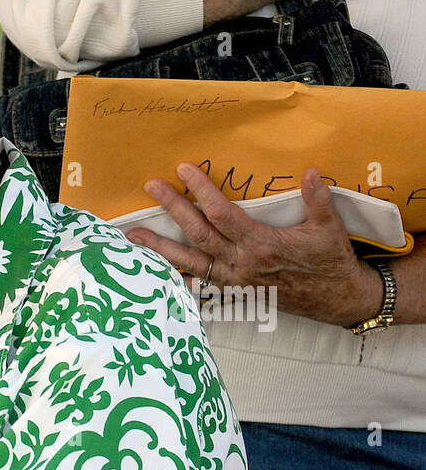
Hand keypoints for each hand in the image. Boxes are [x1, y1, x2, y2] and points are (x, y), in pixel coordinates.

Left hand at [126, 163, 383, 327]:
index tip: (183, 171)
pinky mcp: (232, 293)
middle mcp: (240, 263)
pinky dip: (174, 280)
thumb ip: (317, 200)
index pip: (222, 213)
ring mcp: (232, 281)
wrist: (336, 298)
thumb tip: (311, 171)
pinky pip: (197, 288)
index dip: (201, 191)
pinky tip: (152, 274)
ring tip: (134, 236)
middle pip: (198, 233)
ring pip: (189, 262)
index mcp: (260, 244)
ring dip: (159, 249)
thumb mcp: (328, 227)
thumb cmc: (331, 261)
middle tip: (151, 188)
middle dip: (172, 209)